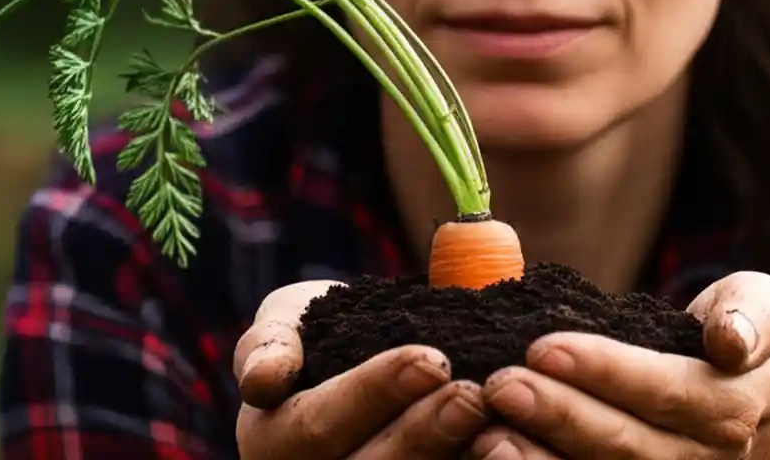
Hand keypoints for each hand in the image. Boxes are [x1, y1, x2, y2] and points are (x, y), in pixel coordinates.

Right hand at [233, 280, 488, 458]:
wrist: (359, 356)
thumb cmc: (319, 336)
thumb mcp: (286, 323)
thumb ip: (270, 344)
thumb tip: (265, 380)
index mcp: (271, 442)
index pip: (317, 425)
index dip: (374, 394)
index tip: (430, 359)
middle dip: (423, 431)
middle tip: (472, 393)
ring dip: (449, 454)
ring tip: (490, 415)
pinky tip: (504, 445)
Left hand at [469, 271, 769, 459]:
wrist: (744, 413)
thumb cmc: (736, 345)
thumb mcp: (763, 311)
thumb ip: (753, 313)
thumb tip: (731, 339)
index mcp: (735, 406)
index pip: (668, 390)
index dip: (607, 372)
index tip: (545, 345)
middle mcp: (704, 458)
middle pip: (628, 444)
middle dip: (560, 414)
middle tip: (501, 383)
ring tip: (487, 434)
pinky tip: (492, 457)